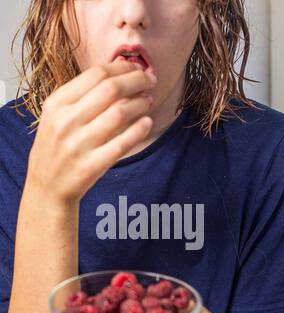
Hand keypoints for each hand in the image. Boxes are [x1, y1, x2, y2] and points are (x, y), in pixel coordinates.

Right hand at [26, 61, 155, 205]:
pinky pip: (122, 143)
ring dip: (140, 103)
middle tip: (150, 81)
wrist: (46, 188)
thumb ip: (82, 96)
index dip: (122, 68)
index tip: (137, 68)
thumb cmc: (56, 149)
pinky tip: (147, 123)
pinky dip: (139, 130)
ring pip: (119, 113)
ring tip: (149, 101)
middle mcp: (65, 122)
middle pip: (110, 89)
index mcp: (56, 104)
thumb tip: (121, 73)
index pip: (96, 74)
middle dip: (137, 80)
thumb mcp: (56, 117)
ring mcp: (77, 145)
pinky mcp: (90, 166)